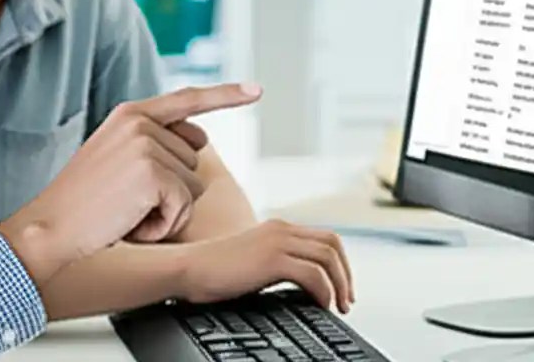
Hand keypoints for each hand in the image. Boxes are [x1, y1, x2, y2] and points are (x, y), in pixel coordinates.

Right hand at [0, 83, 261, 285]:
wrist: (51, 226)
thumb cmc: (84, 202)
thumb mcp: (117, 160)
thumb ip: (156, 144)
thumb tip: (201, 139)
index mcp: (130, 114)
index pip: (187, 100)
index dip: (226, 95)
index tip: (257, 90)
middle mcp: (140, 122)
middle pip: (194, 160)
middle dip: (171, 190)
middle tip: (126, 200)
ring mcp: (146, 145)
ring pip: (193, 187)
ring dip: (167, 210)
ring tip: (126, 211)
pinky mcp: (153, 173)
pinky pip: (183, 207)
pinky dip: (163, 225)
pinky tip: (131, 223)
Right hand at [176, 219, 354, 312]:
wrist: (188, 268)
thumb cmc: (211, 269)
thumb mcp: (250, 258)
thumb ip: (274, 262)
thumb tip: (299, 284)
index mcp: (276, 228)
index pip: (323, 237)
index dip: (338, 262)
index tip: (339, 286)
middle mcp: (280, 229)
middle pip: (333, 244)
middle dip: (345, 273)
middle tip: (346, 299)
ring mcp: (277, 242)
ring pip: (328, 258)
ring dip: (339, 284)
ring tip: (337, 305)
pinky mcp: (272, 259)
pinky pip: (313, 275)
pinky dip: (323, 292)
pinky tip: (318, 305)